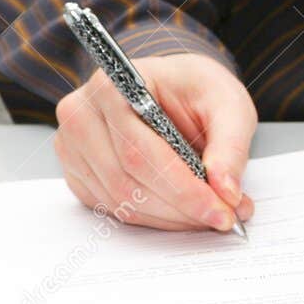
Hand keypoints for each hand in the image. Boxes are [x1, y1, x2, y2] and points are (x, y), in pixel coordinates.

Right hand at [53, 53, 256, 231]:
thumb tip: (226, 192)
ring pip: (121, 201)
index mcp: (112, 87)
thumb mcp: (229, 105)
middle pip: (127, 182)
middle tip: (224, 216)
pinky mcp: (78, 172)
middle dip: (182, 208)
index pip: (140, 153)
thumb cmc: (196, 89)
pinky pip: (114, 207)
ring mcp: (73, 146)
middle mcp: (81, 115)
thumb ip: (230, 146)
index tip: (221, 210)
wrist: (177, 87)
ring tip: (210, 212)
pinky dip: (154, 216)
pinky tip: (183, 210)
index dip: (183, 189)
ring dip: (170, 217)